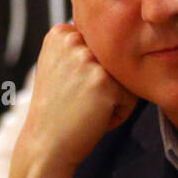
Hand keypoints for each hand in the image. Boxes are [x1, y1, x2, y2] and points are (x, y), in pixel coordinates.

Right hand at [5, 23, 139, 177]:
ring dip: (114, 97)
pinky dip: (120, 112)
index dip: (94, 70)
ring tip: (87, 108)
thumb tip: (127, 32)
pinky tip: (95, 118)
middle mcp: (73, 40)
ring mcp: (88, 60)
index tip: (70, 85)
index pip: (105, 44)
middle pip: (117, 60)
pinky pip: (132, 96)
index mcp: (61, 32)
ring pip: (126, 76)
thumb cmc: (59, 109)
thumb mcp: (60, 66)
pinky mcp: (104, 82)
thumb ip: (83, 46)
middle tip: (78, 99)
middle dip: (105, 83)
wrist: (45, 145)